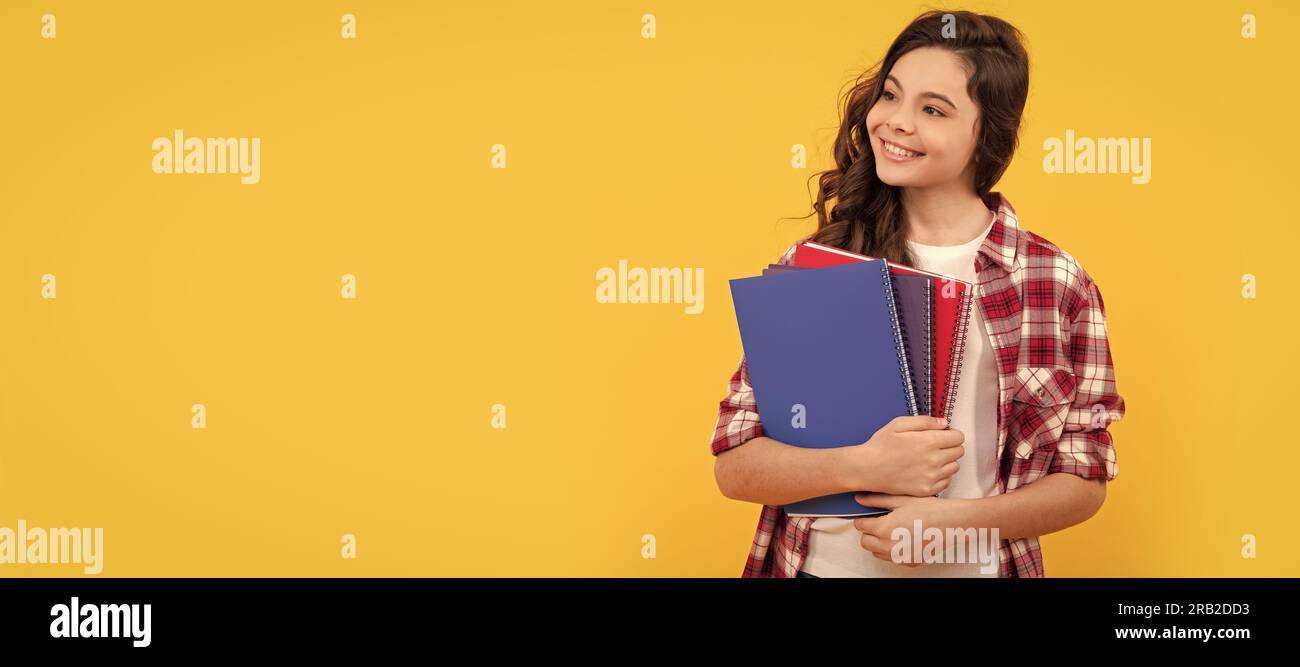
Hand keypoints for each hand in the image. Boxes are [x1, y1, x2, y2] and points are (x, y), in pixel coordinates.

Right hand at [842, 415, 963, 496]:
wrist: (867, 469)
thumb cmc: (881, 445)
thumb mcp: (899, 424)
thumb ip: (925, 421)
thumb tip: (944, 423)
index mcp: (929, 442)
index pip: (959, 437)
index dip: (951, 434)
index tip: (942, 435)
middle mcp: (934, 461)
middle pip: (959, 452)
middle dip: (950, 446)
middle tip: (934, 446)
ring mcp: (931, 477)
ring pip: (955, 467)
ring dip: (947, 461)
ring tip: (930, 459)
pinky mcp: (927, 490)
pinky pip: (946, 482)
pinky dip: (941, 476)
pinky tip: (927, 471)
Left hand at [851, 493, 975, 566]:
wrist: (952, 523)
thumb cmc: (929, 510)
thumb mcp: (901, 500)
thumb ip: (876, 500)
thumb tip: (859, 499)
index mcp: (884, 529)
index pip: (860, 526)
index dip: (863, 519)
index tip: (867, 515)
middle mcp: (889, 546)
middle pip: (865, 542)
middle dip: (868, 532)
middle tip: (878, 522)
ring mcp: (900, 557)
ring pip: (877, 552)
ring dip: (878, 542)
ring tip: (892, 529)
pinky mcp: (909, 563)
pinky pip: (892, 558)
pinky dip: (892, 550)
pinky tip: (903, 538)